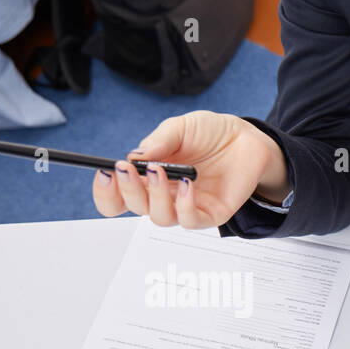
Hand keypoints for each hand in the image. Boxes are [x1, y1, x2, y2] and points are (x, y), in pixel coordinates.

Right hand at [92, 111, 286, 228]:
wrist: (245, 138)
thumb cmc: (210, 133)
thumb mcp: (179, 128)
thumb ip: (157, 142)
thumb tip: (134, 158)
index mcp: (148, 177)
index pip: (119, 197)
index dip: (107, 192)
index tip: (104, 173)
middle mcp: (164, 195)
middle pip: (135, 208)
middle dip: (126, 191)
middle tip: (126, 169)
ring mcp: (186, 206)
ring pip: (160, 218)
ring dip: (153, 196)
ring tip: (158, 171)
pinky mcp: (210, 214)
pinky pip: (190, 220)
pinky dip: (184, 205)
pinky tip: (186, 184)